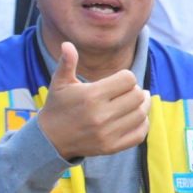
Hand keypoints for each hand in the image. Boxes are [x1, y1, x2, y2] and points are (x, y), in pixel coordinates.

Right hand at [34, 41, 149, 160]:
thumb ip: (66, 62)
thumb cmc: (58, 106)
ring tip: (138, 101)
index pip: (128, 79)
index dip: (126, 77)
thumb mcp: (60, 83)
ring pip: (141, 114)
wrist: (50, 139)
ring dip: (143, 105)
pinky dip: (143, 124)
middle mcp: (101, 115)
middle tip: (129, 91)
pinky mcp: (111, 147)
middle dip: (136, 90)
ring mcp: (107, 133)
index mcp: (92, 95)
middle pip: (137, 96)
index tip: (119, 80)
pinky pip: (139, 134)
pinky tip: (137, 117)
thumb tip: (67, 44)